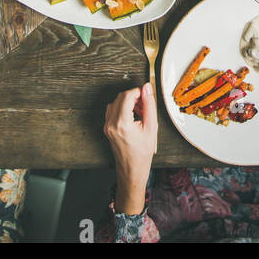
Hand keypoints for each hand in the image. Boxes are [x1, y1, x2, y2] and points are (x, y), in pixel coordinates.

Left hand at [104, 83, 156, 214]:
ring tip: (139, 113)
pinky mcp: (107, 128)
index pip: (127, 96)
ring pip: (115, 103)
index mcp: (122, 123)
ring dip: (128, 103)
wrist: (132, 170)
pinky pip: (112, 111)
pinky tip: (132, 117)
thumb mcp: (151, 128)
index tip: (146, 95)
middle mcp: (111, 124)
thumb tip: (147, 88)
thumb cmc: (142, 153)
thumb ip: (149, 105)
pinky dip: (122, 109)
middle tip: (144, 106)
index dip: (138, 92)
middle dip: (134, 97)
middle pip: (120, 97)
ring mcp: (107, 126)